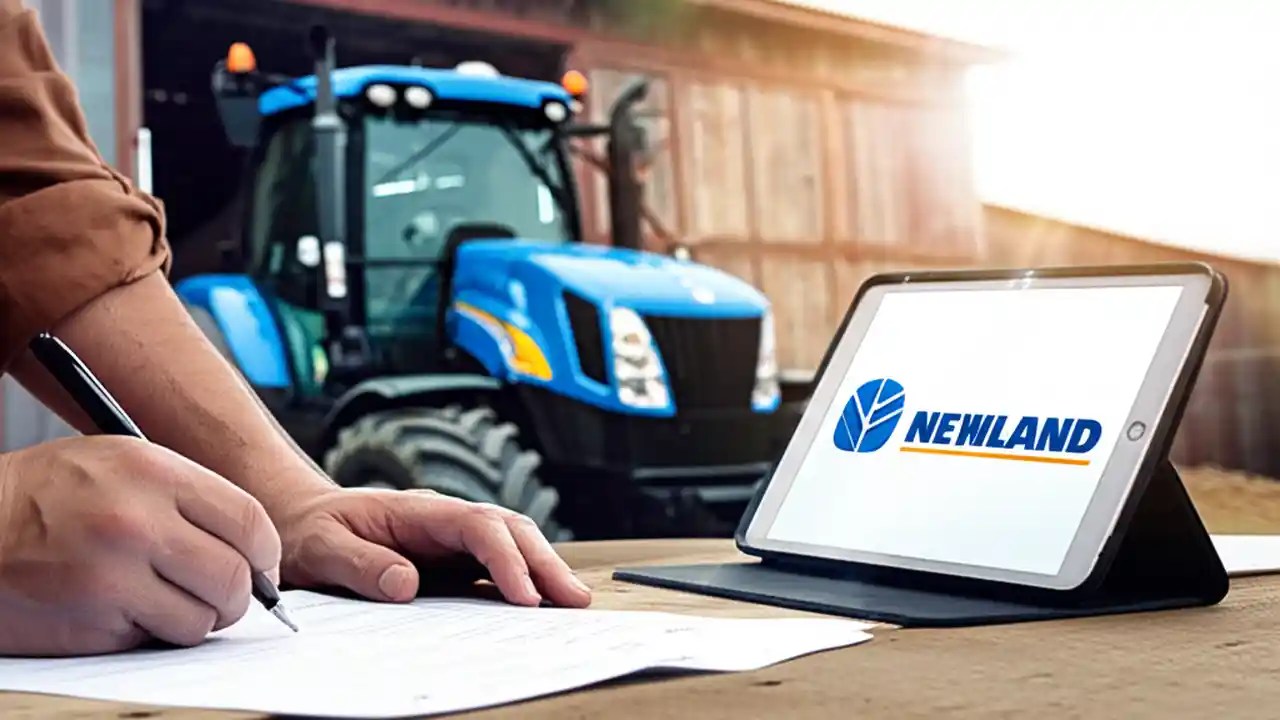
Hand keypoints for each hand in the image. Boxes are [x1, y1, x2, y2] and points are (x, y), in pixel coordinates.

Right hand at [0, 437, 280, 656]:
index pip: (248, 521)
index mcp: (153, 473)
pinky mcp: (94, 621)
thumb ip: (186, 496)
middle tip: (223, 595)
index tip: (261, 565)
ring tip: (165, 600)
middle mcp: (138, 522)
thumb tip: (251, 545)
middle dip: (238, 596)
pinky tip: (123, 609)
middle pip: (234, 578)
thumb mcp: (120, 462)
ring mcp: (114, 576)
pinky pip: (156, 640)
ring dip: (194, 619)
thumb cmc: (45, 494)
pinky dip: (151, 633)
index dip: (265, 553)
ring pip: (202, 620)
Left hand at [273, 487, 591, 607]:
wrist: (302, 521)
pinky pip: (495, 567)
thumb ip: (360, 563)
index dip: (506, 558)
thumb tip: (406, 583)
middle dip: (544, 563)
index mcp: (418, 510)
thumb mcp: (321, 547)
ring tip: (571, 602)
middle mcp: (444, 520)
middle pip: (509, 530)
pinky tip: (541, 604)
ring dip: (542, 570)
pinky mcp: (451, 561)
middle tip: (572, 599)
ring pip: (511, 545)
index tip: (524, 595)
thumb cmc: (312, 529)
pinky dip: (524, 582)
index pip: (477, 526)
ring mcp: (451, 539)